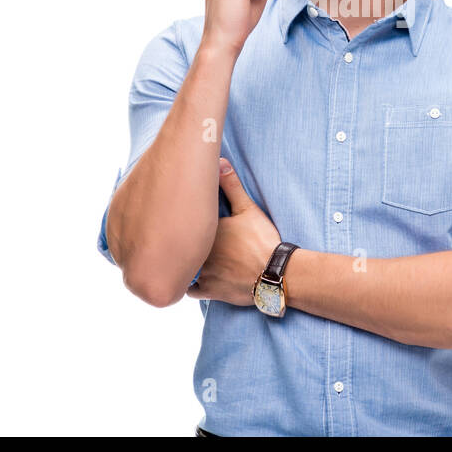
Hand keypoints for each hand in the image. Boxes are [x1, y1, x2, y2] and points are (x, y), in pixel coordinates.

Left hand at [186, 158, 282, 305]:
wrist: (274, 273)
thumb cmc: (262, 240)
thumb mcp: (248, 209)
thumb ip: (231, 185)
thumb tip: (219, 161)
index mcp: (204, 230)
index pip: (183, 222)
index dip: (182, 221)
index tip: (182, 219)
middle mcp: (197, 252)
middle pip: (178, 245)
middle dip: (178, 241)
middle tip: (177, 236)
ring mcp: (201, 273)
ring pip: (182, 268)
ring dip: (182, 263)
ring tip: (183, 257)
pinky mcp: (208, 291)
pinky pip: (190, 290)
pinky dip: (191, 285)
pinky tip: (194, 279)